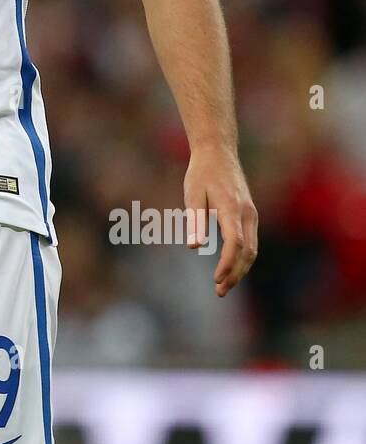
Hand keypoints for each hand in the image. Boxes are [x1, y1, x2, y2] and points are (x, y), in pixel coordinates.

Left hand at [183, 144, 258, 296]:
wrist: (218, 152)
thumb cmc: (201, 173)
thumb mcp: (192, 193)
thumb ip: (194, 219)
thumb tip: (193, 246)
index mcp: (231, 208)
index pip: (235, 243)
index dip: (227, 264)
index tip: (216, 279)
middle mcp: (246, 213)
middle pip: (248, 252)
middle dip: (235, 274)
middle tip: (219, 291)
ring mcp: (251, 214)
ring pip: (252, 249)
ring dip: (240, 269)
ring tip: (223, 286)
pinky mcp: (250, 214)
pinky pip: (251, 242)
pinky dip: (243, 258)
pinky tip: (230, 269)